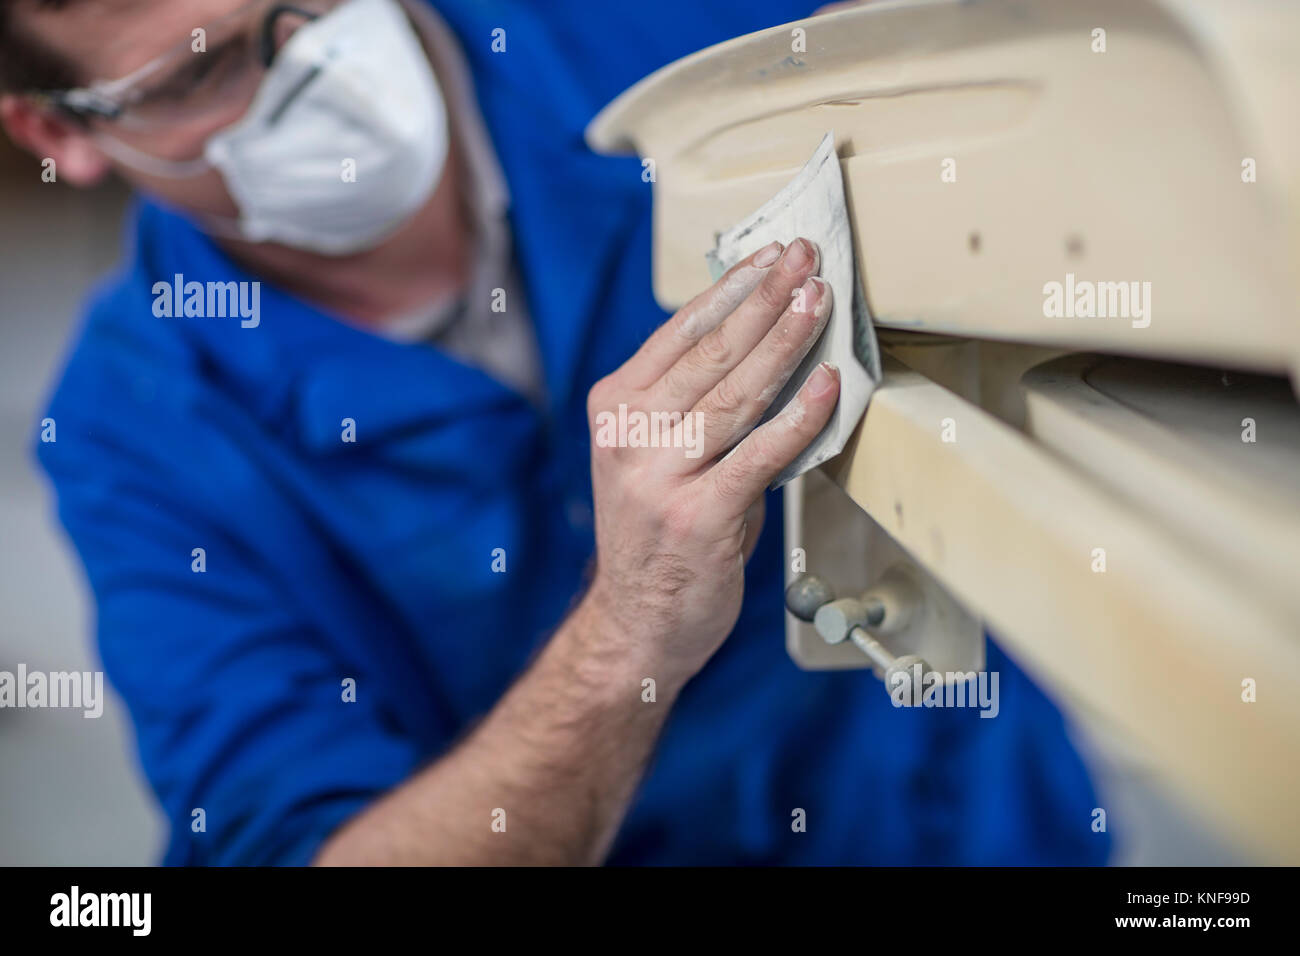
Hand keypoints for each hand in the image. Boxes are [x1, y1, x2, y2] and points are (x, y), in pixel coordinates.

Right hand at [583, 238, 839, 686]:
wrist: (637, 621)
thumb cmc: (660, 531)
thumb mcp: (655, 454)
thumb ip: (693, 403)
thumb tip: (765, 340)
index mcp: (614, 407)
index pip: (680, 331)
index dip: (733, 288)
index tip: (772, 255)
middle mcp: (628, 434)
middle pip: (712, 352)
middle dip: (767, 297)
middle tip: (808, 259)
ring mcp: (659, 474)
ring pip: (737, 393)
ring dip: (786, 340)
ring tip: (821, 302)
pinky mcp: (698, 514)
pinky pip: (762, 453)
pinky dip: (800, 416)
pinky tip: (827, 385)